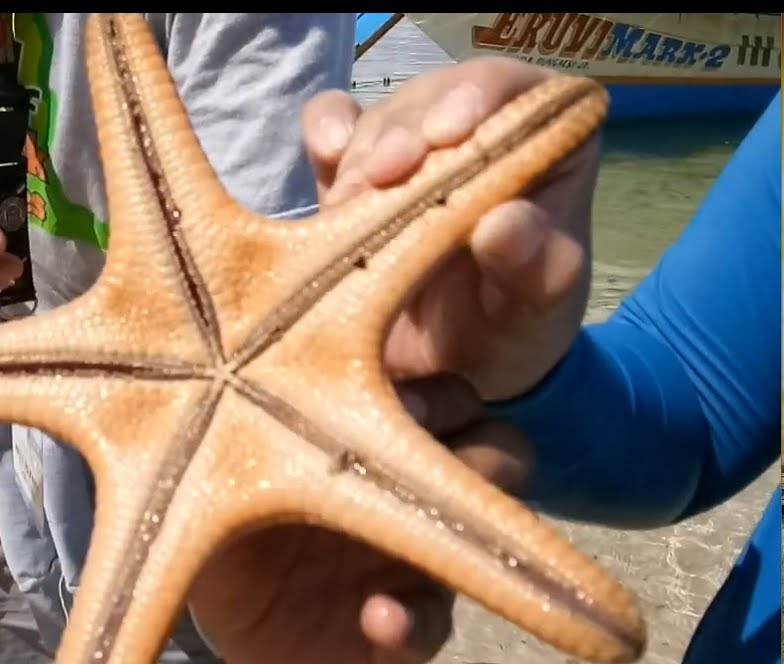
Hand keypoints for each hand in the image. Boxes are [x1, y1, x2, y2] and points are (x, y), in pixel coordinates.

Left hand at [188, 376, 532, 663]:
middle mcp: (413, 491)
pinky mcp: (400, 631)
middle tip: (423, 450)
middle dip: (482, 452)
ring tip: (419, 534)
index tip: (393, 391)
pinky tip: (380, 616)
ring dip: (466, 536)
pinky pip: (429, 629)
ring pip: (489, 542)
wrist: (203, 585)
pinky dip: (411, 624)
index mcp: (381, 433)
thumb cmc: (220, 489)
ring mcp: (414, 561)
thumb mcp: (222, 448)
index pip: (451, 400)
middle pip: (497, 456)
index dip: (439, 396)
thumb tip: (254, 394)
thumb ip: (246, 423)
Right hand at [302, 58, 600, 401]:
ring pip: (378, 119)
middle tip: (380, 183)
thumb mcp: (533, 315)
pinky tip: (325, 162)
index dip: (478, 97)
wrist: (449, 373)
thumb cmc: (508, 331)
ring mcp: (411, 142)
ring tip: (349, 213)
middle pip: (432, 98)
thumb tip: (503, 223)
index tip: (446, 135)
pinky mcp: (355, 165)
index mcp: (542, 142)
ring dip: (359, 161)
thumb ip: (533, 271)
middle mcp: (476, 127)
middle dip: (403, 135)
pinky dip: (323, 135)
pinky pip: (329, 124)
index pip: (514, 89)